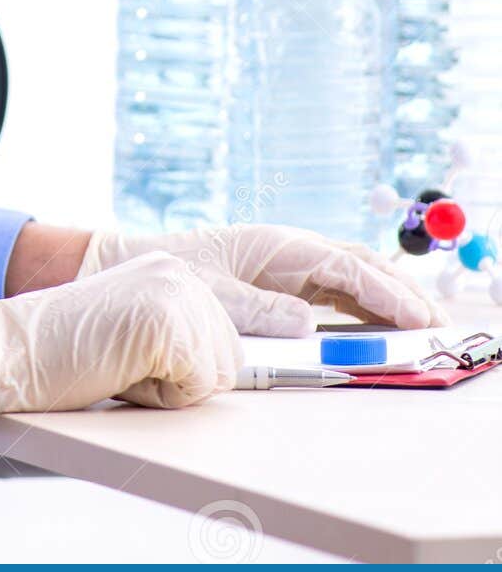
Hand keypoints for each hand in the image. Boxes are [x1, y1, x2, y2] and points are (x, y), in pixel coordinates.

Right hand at [0, 251, 241, 424]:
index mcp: (172, 270)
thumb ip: (177, 330)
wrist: (14, 348)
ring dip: (171, 388)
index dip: (182, 368)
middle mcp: (180, 273)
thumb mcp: (133, 325)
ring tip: (120, 364)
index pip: (223, 340)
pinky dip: (159, 397)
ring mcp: (175, 294)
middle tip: (123, 360)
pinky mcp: (167, 324)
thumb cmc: (66, 349)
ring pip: (215, 375)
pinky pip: (195, 388)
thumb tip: (228, 368)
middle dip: (182, 379)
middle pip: (228, 359)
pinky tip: (119, 370)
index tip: (136, 355)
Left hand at [79, 224, 445, 335]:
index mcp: (276, 246)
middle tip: (437, 324)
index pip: (344, 268)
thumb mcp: (212, 295)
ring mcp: (285, 263)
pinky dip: (362, 303)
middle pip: (357, 265)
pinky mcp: (279, 279)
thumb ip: (258, 310)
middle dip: (399, 291)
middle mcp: (287, 250)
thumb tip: (306, 323)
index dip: (384, 293)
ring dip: (386, 297)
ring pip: (350, 275)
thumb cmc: (170, 274)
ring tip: (424, 326)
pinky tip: (382, 320)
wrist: (133, 264)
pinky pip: (332, 289)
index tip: (416, 318)